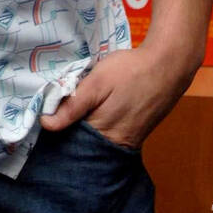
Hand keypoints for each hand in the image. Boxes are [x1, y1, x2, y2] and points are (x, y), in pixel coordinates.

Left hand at [38, 45, 196, 148]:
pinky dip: (97, 129)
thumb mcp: (97, 81)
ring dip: (82, 131)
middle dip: (68, 133)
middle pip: (82, 146)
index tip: (43, 118)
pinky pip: (108, 138)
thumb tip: (46, 124)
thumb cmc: (131, 71)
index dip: (55, 131)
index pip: (68, 142)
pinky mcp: (135, 135)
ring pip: (95, 142)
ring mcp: (127, 142)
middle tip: (56, 112)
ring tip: (73, 111)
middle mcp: (115, 145)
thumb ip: (73, 104)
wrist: (168, 66)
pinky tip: (92, 114)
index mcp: (102, 133)